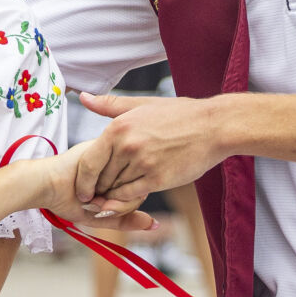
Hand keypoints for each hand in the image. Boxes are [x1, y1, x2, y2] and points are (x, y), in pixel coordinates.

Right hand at [32, 139, 156, 230]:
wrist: (42, 185)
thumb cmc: (66, 200)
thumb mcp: (99, 216)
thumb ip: (126, 220)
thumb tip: (154, 223)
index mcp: (119, 174)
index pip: (139, 191)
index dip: (124, 207)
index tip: (101, 211)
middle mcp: (118, 163)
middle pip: (137, 188)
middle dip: (118, 206)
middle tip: (97, 208)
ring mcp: (111, 155)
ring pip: (130, 184)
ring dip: (111, 202)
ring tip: (91, 203)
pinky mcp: (102, 151)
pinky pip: (117, 176)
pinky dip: (104, 194)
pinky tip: (89, 196)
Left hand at [72, 93, 224, 214]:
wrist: (213, 127)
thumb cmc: (179, 114)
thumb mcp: (142, 104)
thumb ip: (109, 105)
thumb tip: (83, 97)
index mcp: (119, 128)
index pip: (88, 162)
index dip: (82, 181)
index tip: (83, 190)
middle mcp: (128, 146)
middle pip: (101, 179)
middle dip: (98, 189)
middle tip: (97, 196)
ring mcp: (143, 164)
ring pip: (115, 190)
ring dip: (113, 196)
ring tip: (114, 196)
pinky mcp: (158, 180)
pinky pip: (132, 196)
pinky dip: (128, 199)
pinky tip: (132, 194)